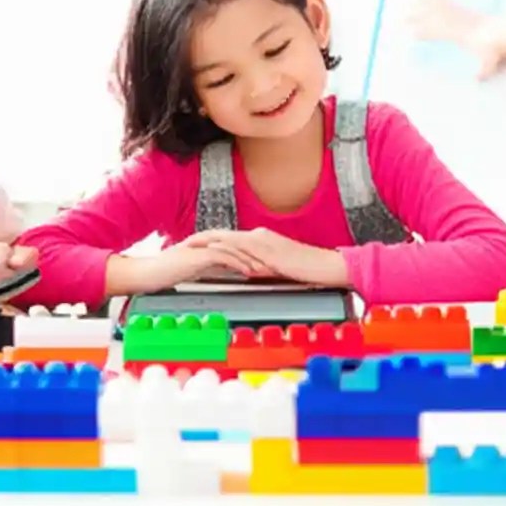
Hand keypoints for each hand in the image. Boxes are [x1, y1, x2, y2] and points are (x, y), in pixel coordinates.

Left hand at [185, 228, 348, 286]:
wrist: (324, 266)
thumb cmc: (304, 269)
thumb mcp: (275, 268)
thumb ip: (259, 266)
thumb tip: (244, 269)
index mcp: (260, 239)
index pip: (229, 238)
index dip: (210, 240)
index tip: (193, 245)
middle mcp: (259, 236)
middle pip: (223, 235)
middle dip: (201, 238)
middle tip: (182, 242)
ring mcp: (262, 241)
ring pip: (228, 238)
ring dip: (206, 241)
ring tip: (188, 244)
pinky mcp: (267, 249)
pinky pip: (241, 247)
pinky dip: (223, 248)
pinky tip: (210, 250)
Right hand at [404, 0, 505, 79]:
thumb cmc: (497, 47)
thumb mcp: (489, 62)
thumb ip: (482, 71)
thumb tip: (477, 79)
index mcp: (459, 35)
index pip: (436, 32)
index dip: (422, 32)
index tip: (409, 33)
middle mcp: (458, 22)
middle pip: (432, 16)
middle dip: (415, 17)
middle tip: (400, 18)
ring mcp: (461, 14)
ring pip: (438, 6)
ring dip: (423, 4)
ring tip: (409, 3)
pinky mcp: (466, 10)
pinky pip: (447, 2)